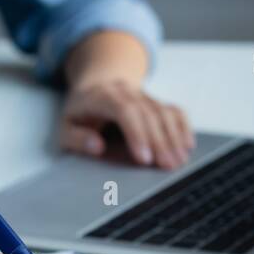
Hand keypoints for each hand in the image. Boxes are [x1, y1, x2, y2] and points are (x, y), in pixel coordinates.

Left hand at [59, 79, 193, 168]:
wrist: (95, 87)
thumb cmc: (80, 115)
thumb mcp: (66, 127)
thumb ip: (77, 138)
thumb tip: (97, 146)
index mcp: (102, 96)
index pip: (124, 110)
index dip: (136, 133)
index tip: (144, 159)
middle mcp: (126, 92)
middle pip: (148, 113)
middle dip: (159, 141)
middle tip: (167, 166)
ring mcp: (144, 95)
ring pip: (163, 112)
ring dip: (173, 137)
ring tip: (178, 162)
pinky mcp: (156, 102)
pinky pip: (174, 111)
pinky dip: (183, 127)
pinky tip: (187, 145)